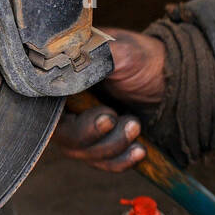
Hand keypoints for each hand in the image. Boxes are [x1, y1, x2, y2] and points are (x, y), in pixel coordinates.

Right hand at [54, 30, 166, 171]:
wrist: (172, 79)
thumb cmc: (142, 59)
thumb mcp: (120, 51)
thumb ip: (90, 56)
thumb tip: (63, 58)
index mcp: (61, 77)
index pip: (42, 104)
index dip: (62, 116)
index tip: (97, 113)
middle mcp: (64, 103)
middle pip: (60, 133)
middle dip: (91, 134)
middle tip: (114, 118)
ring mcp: (80, 125)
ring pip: (79, 151)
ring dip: (111, 145)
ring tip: (135, 125)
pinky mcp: (98, 142)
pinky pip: (98, 163)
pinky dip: (118, 161)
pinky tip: (138, 150)